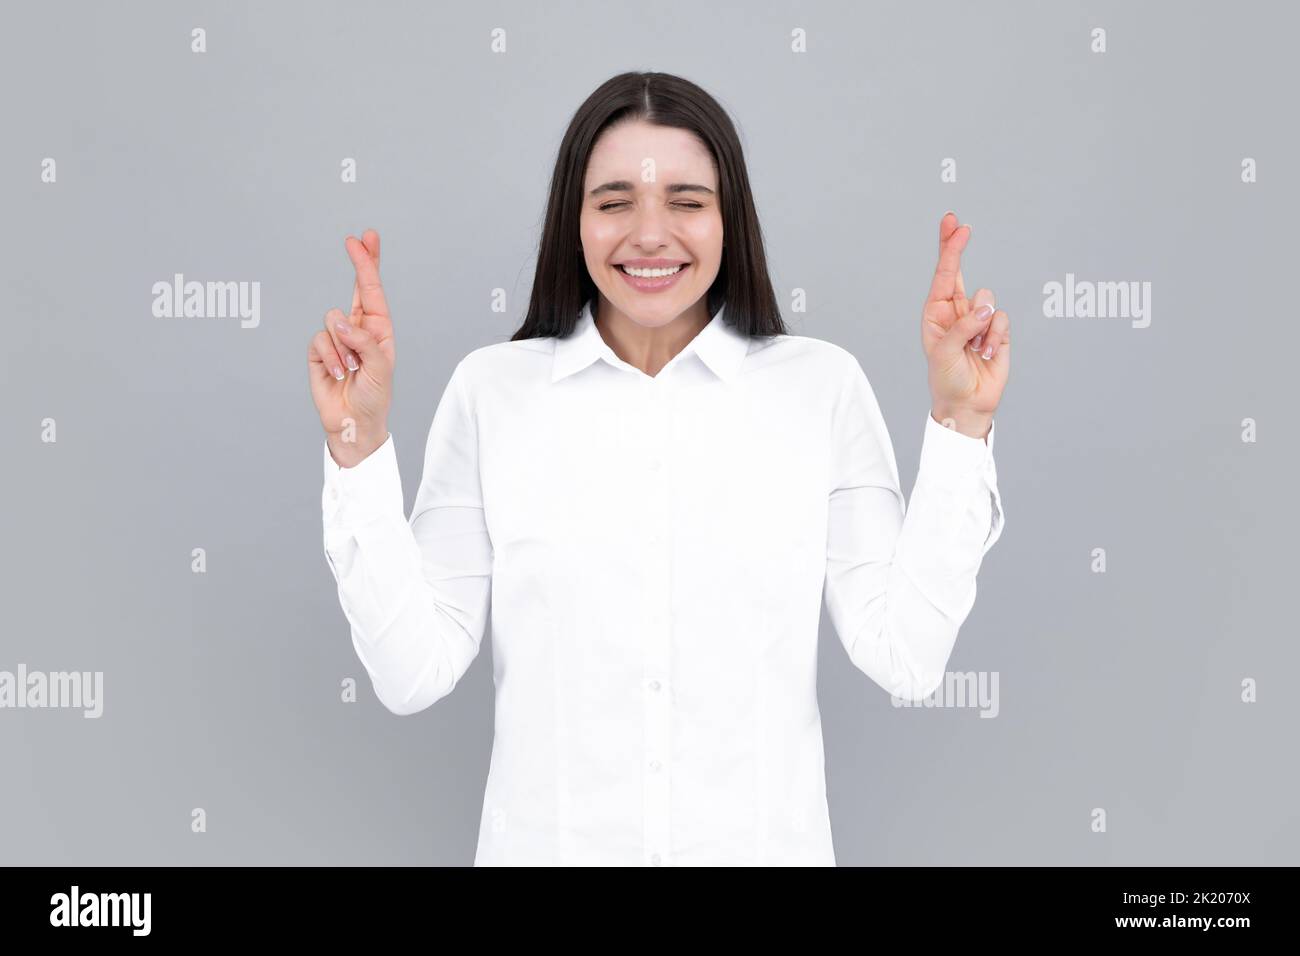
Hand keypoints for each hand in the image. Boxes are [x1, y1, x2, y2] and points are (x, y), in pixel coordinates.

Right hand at [308, 229, 395, 466]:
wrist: (353, 422)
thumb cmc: (374, 397)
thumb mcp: (381, 369)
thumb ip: (365, 343)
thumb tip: (342, 322)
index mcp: (379, 330)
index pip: (373, 291)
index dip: (369, 264)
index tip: (366, 239)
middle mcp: (359, 329)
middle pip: (356, 288)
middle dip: (359, 263)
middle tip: (355, 240)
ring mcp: (337, 338)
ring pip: (333, 319)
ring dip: (344, 346)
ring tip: (352, 369)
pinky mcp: (318, 351)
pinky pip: (319, 340)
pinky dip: (330, 357)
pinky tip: (337, 373)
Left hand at [920, 212, 1010, 438]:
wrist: (967, 404)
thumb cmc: (946, 379)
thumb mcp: (944, 353)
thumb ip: (963, 328)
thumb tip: (986, 309)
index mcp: (936, 313)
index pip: (943, 275)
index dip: (948, 249)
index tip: (954, 225)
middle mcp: (956, 311)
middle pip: (959, 271)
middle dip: (957, 247)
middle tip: (960, 225)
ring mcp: (978, 319)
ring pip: (987, 299)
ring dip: (981, 325)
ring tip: (972, 349)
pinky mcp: (998, 330)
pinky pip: (1002, 320)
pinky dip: (994, 337)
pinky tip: (986, 353)